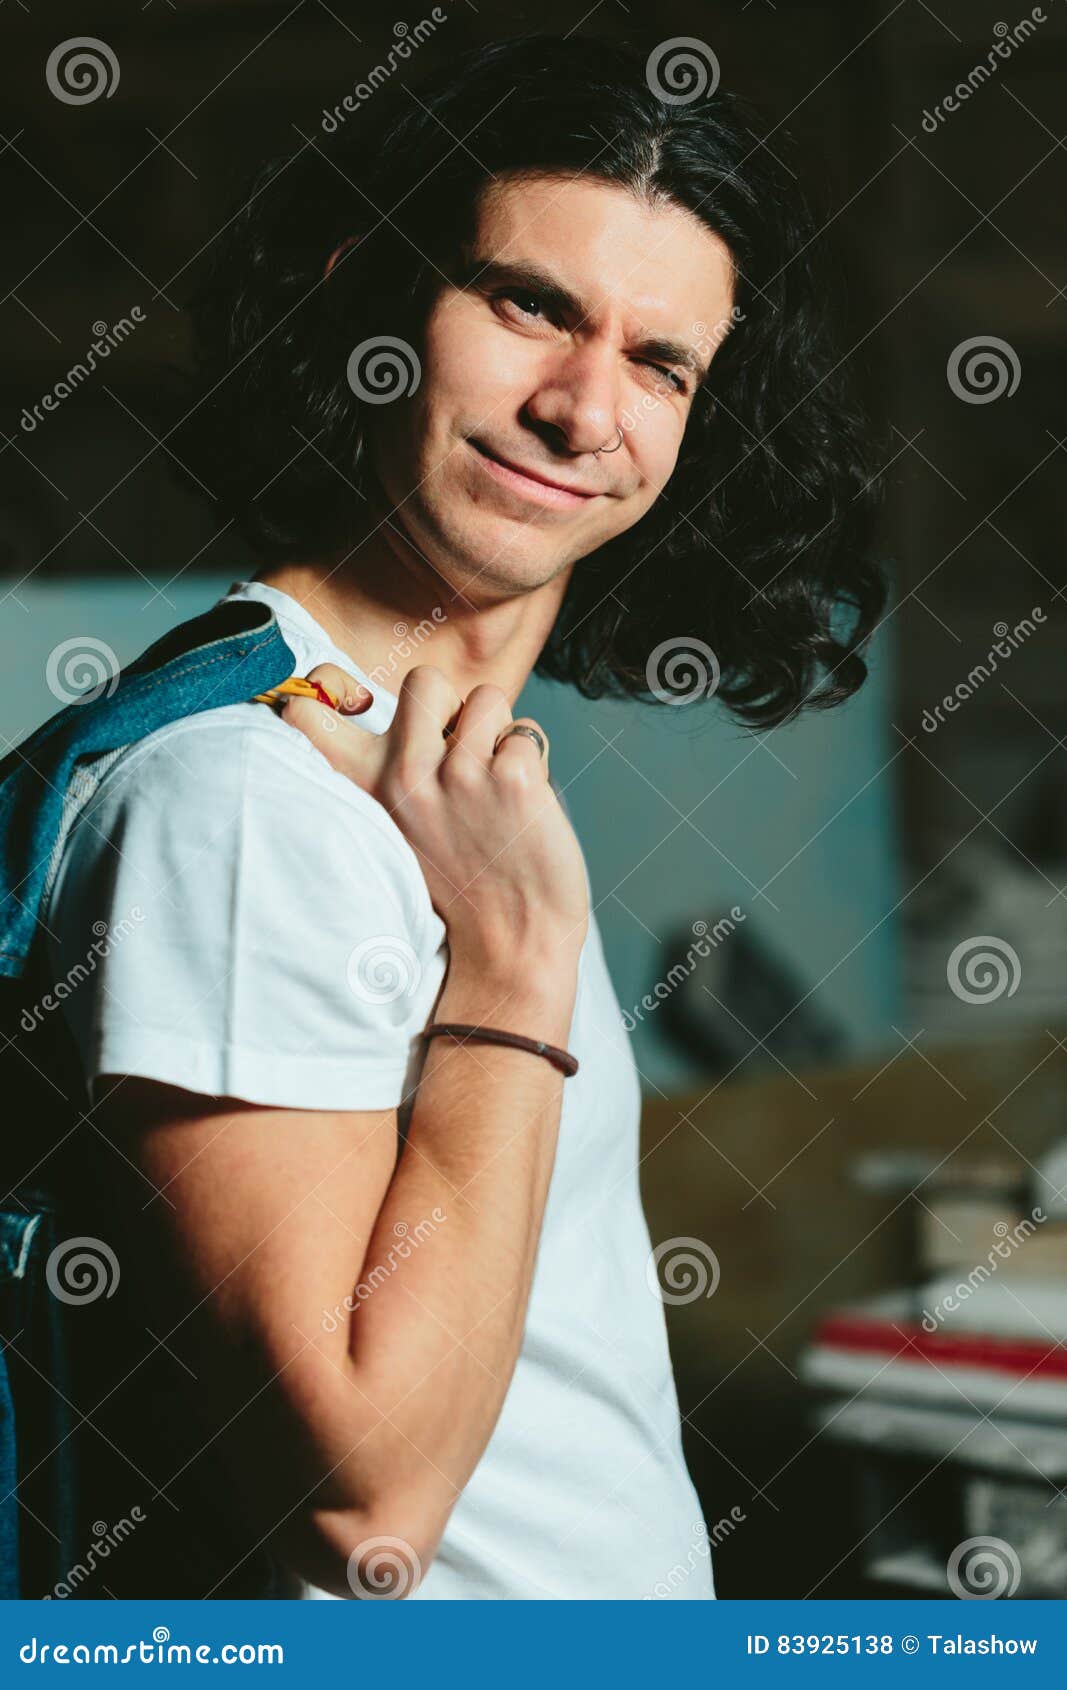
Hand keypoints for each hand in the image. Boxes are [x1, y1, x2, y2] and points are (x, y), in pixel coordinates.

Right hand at [281, 663, 588, 973]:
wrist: (513, 942)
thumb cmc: (460, 881)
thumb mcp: (399, 828)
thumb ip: (387, 773)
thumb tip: (401, 707)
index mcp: (368, 786)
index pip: (307, 716)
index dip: (324, 691)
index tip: (347, 706)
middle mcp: (405, 774)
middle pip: (424, 680)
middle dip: (452, 707)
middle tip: (461, 759)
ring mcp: (460, 774)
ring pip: (486, 700)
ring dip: (498, 734)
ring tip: (494, 787)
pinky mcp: (513, 779)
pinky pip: (527, 734)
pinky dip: (533, 763)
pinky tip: (521, 808)